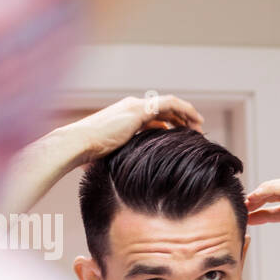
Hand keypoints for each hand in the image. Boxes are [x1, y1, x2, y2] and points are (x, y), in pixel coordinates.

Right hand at [65, 94, 203, 163]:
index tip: (184, 136)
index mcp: (126, 117)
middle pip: (164, 110)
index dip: (171, 124)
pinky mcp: (138, 109)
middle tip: (197, 132)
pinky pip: (169, 104)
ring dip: (186, 114)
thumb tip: (129, 175)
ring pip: (169, 104)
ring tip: (199, 127)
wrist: (80, 143)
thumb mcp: (114, 155)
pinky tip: (195, 120)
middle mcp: (132, 107)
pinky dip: (184, 109)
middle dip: (182, 119)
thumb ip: (126, 156)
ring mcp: (135, 106)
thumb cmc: (90, 154)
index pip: (154, 117)